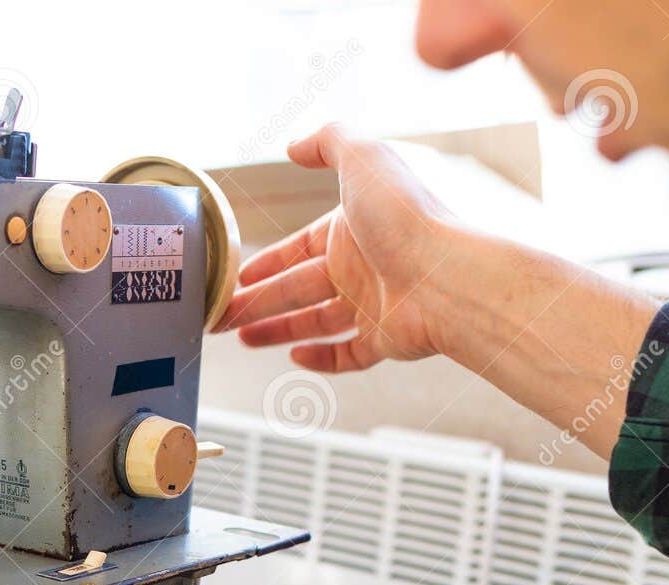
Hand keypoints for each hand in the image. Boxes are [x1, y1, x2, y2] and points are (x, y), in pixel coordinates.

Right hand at [215, 122, 659, 460]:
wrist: (450, 275)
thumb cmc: (408, 215)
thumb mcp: (363, 158)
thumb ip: (327, 141)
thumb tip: (293, 145)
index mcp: (353, 227)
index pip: (299, 247)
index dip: (266, 261)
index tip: (236, 276)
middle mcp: (363, 265)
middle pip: (297, 287)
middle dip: (255, 301)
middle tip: (218, 316)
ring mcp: (375, 304)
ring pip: (314, 321)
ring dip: (275, 329)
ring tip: (239, 338)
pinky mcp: (387, 339)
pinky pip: (348, 353)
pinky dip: (321, 359)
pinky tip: (294, 357)